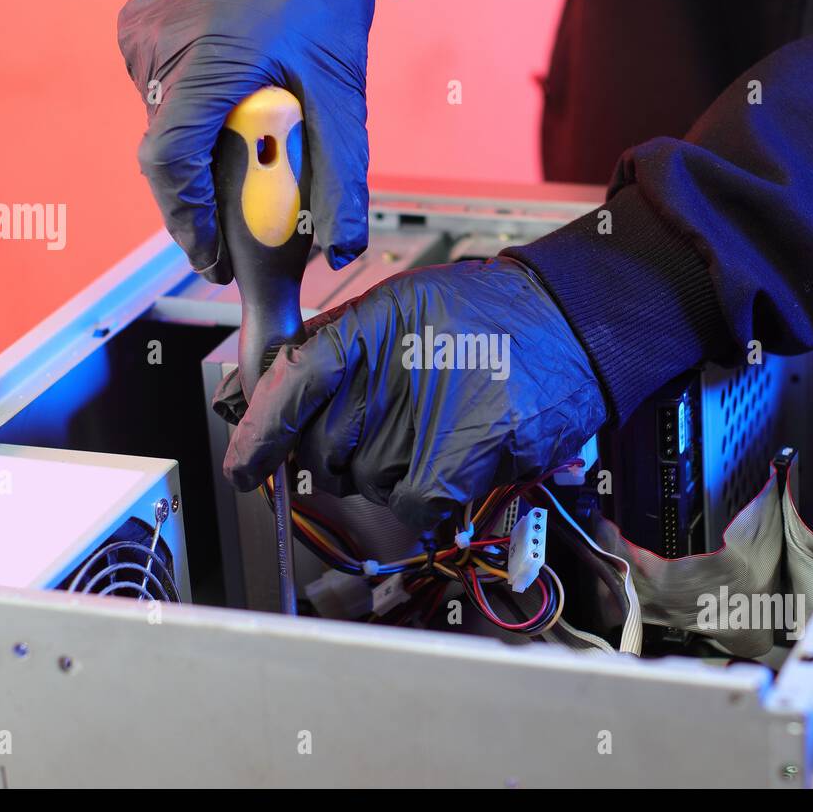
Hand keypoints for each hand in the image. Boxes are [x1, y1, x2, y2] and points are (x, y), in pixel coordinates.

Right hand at [117, 0, 380, 281]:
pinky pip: (162, 101)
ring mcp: (142, 36)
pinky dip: (196, 126)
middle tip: (238, 236)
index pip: (172, 163)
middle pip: (167, 158)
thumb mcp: (342, 90)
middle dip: (202, 205)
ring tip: (249, 164)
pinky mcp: (141, 30)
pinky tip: (233, 119)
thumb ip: (341, 175)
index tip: (215, 258)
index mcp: (205, 58)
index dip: (190, 222)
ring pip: (164, 132)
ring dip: (202, 162)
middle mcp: (158, 47)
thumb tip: (339, 248)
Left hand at [216, 257, 609, 530]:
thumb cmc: (488, 315)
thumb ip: (338, 343)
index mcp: (367, 328)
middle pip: (323, 450)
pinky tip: (446, 471)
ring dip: (388, 474)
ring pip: (367, 483)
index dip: (258, 434)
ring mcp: (423, 419)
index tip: (243, 468)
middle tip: (381, 432)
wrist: (569, 323)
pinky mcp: (461, 459)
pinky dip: (422, 503)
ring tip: (433, 432)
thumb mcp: (402, 304)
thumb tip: (275, 386)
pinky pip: (412, 507)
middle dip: (339, 456)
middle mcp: (387, 373)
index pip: (290, 386)